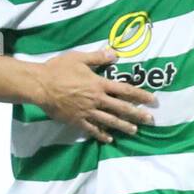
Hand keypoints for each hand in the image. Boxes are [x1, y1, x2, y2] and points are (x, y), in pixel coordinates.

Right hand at [35, 48, 156, 143]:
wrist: (40, 86)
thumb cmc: (58, 69)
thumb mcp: (78, 58)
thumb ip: (98, 57)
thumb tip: (115, 54)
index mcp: (99, 84)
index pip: (125, 90)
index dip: (140, 95)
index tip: (152, 100)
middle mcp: (96, 99)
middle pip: (121, 108)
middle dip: (137, 114)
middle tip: (150, 120)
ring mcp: (87, 112)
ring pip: (109, 121)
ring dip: (123, 126)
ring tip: (134, 131)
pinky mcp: (77, 120)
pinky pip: (92, 129)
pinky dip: (101, 134)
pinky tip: (109, 138)